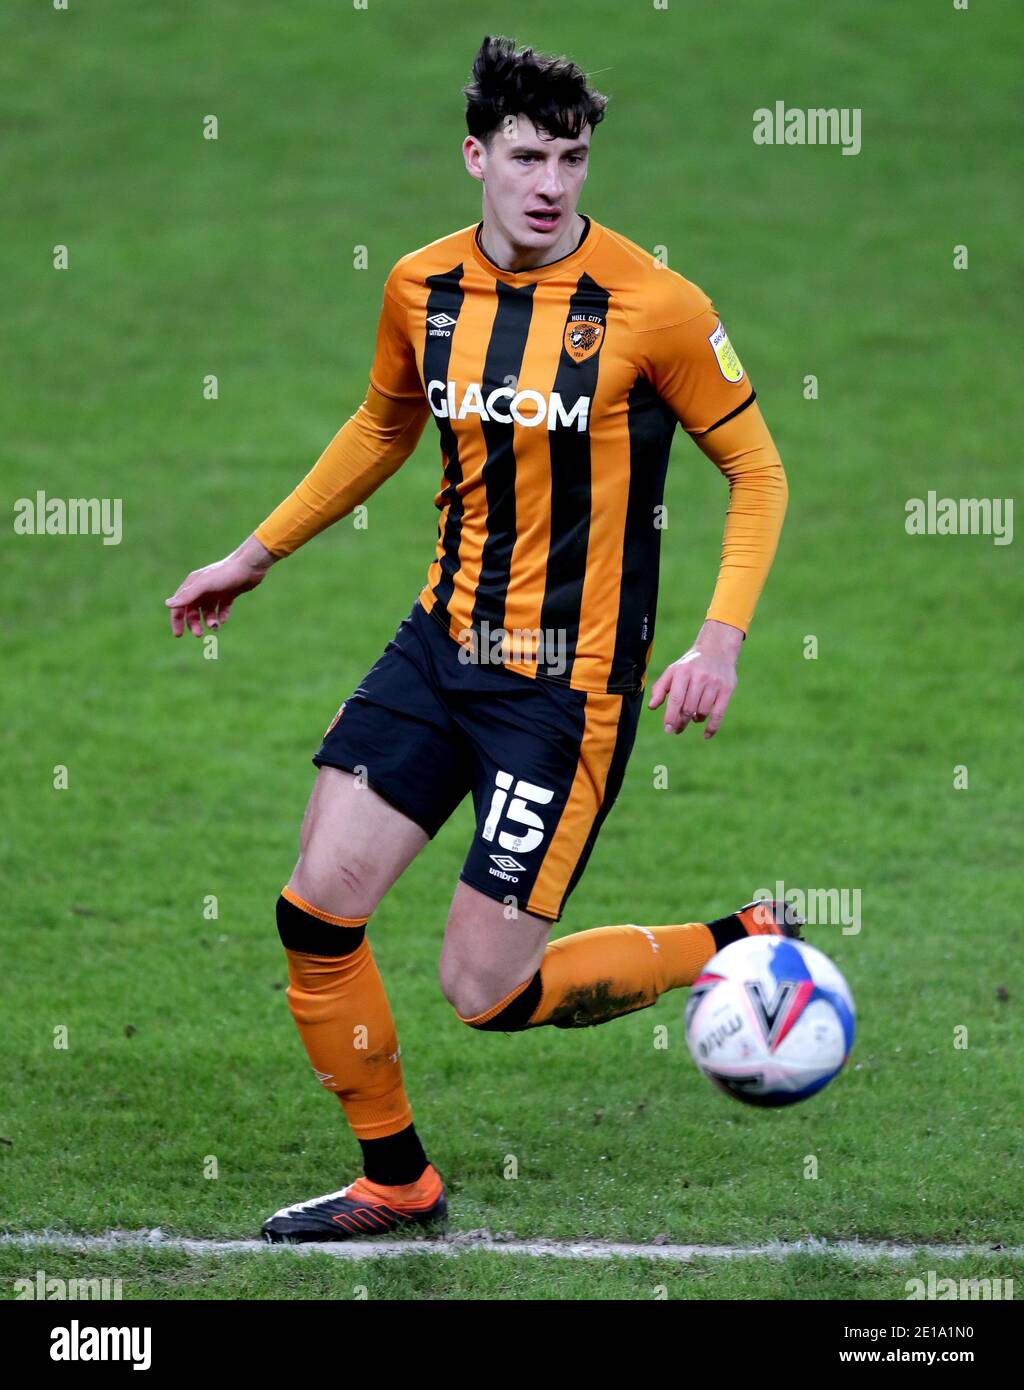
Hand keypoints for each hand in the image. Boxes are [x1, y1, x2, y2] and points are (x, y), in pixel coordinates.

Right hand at [164, 534, 275, 636]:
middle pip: (192, 611)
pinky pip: (222, 609)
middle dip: (194, 623)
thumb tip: (168, 604)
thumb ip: (187, 595)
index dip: (177, 620)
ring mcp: (215, 592)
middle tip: (199, 634)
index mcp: (192, 585)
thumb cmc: (225, 574)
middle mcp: (202, 588)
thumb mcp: (204, 585)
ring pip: (207, 612)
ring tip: (216, 626)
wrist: (249, 566)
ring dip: (209, 621)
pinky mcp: (228, 594)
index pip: (179, 604)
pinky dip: (222, 616)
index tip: (178, 635)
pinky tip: (224, 619)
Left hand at [647, 619, 742, 738]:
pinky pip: (719, 714)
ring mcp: (715, 683)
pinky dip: (712, 727)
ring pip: (702, 712)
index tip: (667, 729)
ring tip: (693, 717)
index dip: (671, 717)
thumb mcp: (673, 671)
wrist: (717, 649)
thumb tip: (652, 707)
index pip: (676, 699)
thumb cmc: (690, 664)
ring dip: (696, 719)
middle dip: (681, 722)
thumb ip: (660, 688)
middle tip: (677, 729)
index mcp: (683, 672)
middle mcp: (700, 677)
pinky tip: (706, 735)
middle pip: (688, 708)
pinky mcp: (727, 689)